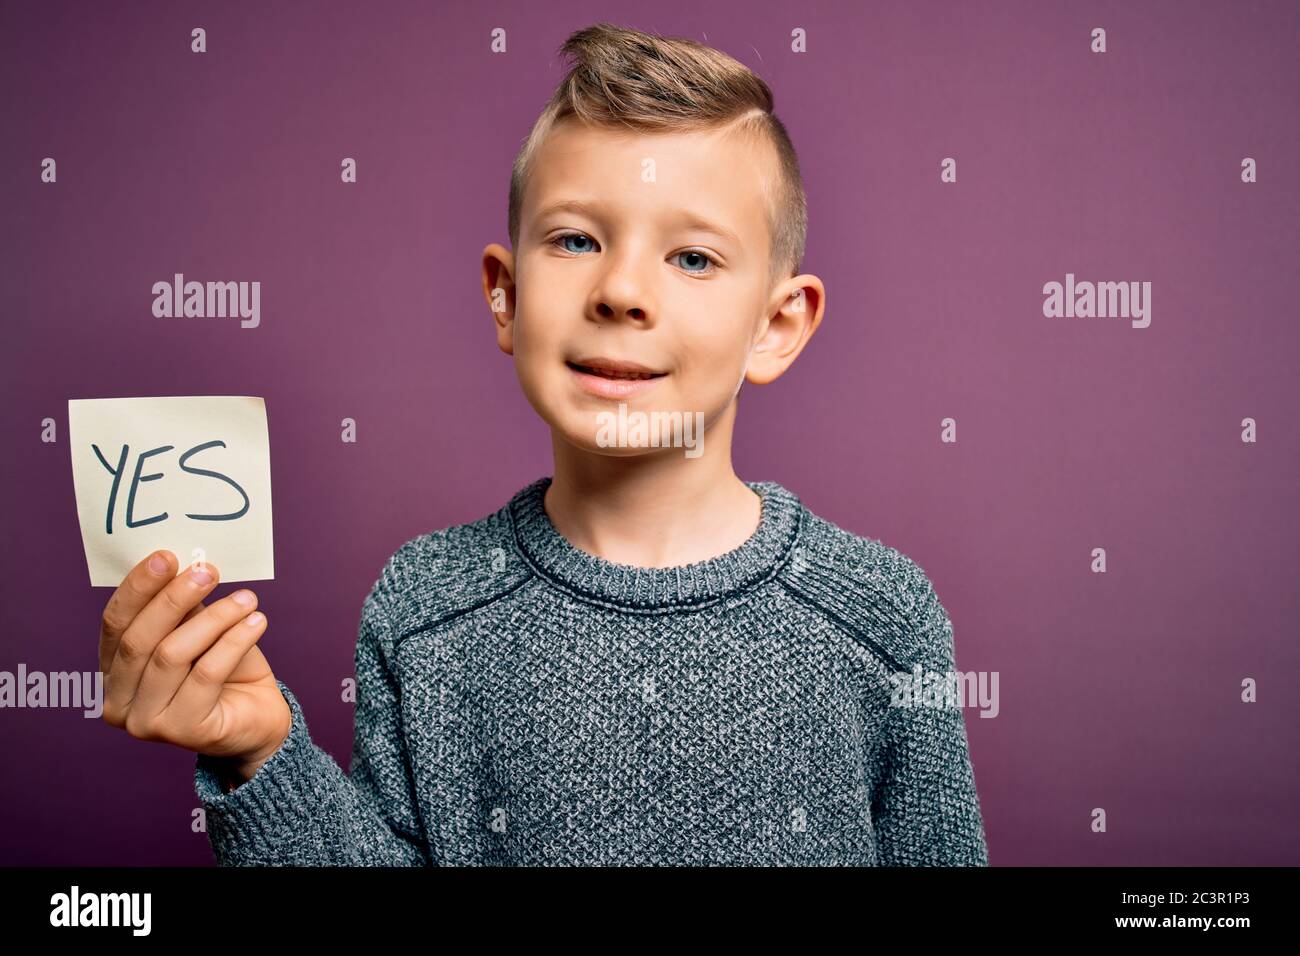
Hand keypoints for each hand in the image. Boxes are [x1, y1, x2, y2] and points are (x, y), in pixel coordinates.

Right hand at [98, 550, 291, 785]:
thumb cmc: (226, 670)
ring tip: (246, 598)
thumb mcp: (200, 631)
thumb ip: (184, 609)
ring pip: (172, 655)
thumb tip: (187, 565)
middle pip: (139, 640)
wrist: (260, 717)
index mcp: (113, 672)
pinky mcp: (183, 732)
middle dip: (174, 598)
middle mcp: (119, 702)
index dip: (138, 588)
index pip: (115, 624)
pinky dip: (233, 641)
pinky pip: (206, 674)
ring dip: (214, 618)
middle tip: (207, 571)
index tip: (167, 556)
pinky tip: (256, 621)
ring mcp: (146, 723)